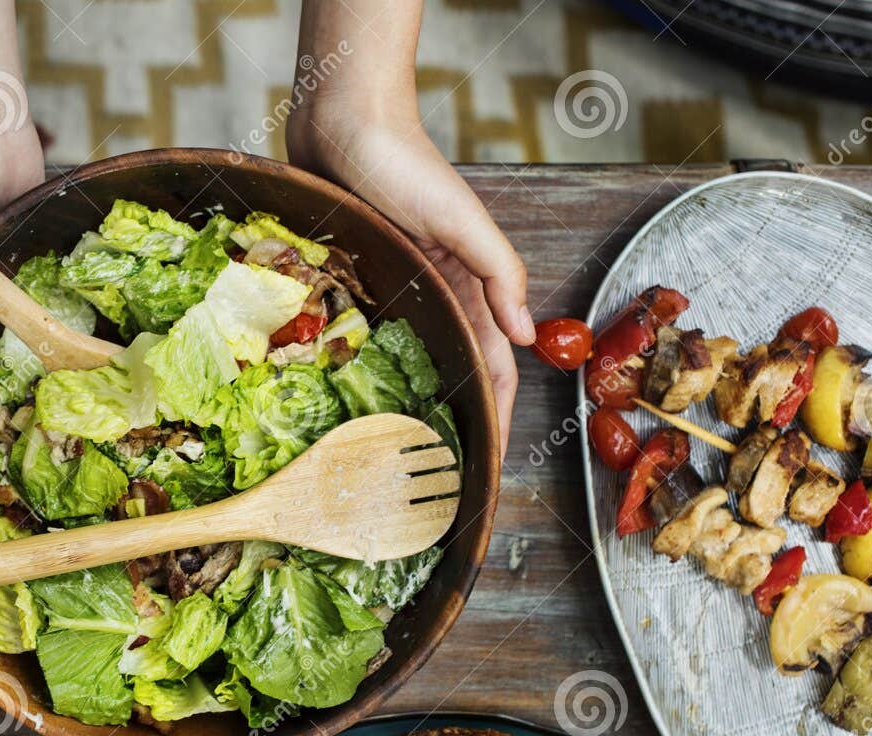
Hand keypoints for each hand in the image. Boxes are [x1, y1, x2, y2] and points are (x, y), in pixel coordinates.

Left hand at [288, 113, 532, 457]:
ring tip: (401, 454)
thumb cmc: (405, 166)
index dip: (495, 411)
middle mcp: (434, 292)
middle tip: (443, 476)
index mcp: (468, 284)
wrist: (345, 124)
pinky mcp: (354, 281)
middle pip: (454, 369)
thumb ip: (499, 272)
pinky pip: (364, 336)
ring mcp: (395, 289)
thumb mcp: (463, 219)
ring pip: (412, 359)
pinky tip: (356, 401)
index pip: (493, 363)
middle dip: (457, 419)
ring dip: (413, 401)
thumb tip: (526, 335)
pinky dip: (367, 369)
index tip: (488, 461)